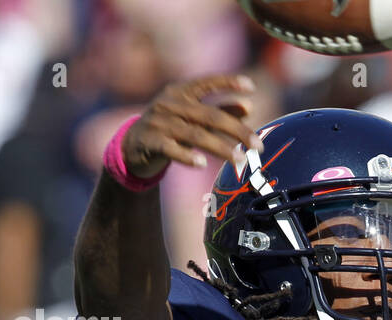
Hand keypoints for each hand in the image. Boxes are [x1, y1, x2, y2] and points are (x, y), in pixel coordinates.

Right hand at [123, 74, 260, 178]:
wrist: (133, 145)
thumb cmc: (170, 127)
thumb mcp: (193, 116)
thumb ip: (219, 110)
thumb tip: (249, 107)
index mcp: (181, 91)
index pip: (207, 83)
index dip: (228, 82)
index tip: (251, 87)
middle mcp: (170, 103)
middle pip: (210, 116)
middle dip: (237, 131)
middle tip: (259, 145)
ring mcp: (159, 122)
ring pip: (195, 135)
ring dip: (221, 148)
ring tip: (241, 160)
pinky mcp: (150, 141)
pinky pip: (171, 149)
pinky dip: (187, 156)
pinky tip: (202, 164)